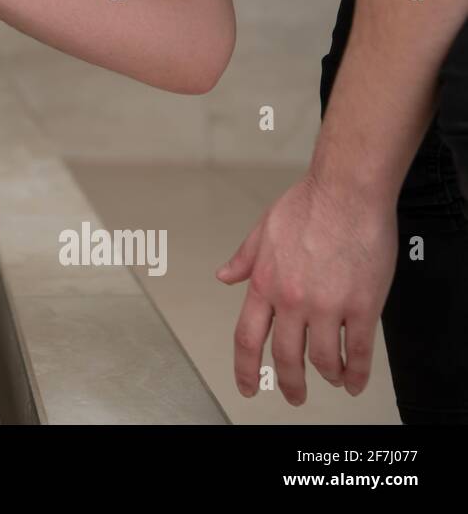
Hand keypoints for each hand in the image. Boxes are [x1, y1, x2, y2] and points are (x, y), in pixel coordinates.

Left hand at [216, 172, 396, 404]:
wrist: (346, 192)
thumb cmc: (308, 204)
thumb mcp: (263, 231)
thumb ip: (244, 259)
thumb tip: (224, 276)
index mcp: (264, 284)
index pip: (247, 337)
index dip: (245, 369)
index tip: (246, 386)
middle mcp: (291, 300)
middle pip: (285, 357)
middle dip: (289, 383)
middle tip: (294, 396)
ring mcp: (327, 306)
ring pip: (323, 359)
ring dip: (326, 376)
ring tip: (331, 380)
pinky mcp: (362, 305)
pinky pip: (359, 350)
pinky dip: (357, 372)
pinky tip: (355, 379)